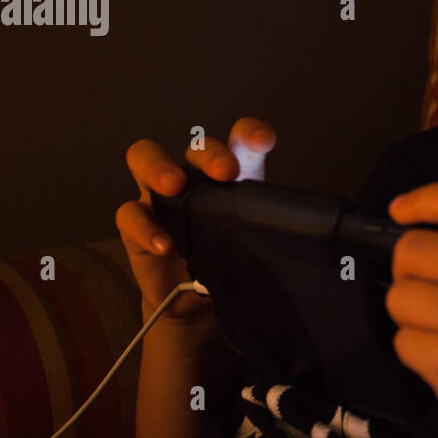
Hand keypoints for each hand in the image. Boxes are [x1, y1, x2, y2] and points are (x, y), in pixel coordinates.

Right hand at [116, 116, 276, 321]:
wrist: (195, 304)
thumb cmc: (226, 259)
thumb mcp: (252, 241)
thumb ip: (270, 228)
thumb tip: (308, 229)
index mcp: (228, 175)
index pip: (239, 141)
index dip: (249, 134)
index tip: (262, 141)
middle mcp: (192, 177)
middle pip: (194, 147)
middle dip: (209, 153)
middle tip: (225, 172)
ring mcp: (159, 197)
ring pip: (145, 158)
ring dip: (159, 168)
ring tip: (174, 186)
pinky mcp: (136, 225)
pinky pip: (129, 214)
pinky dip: (145, 227)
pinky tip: (164, 244)